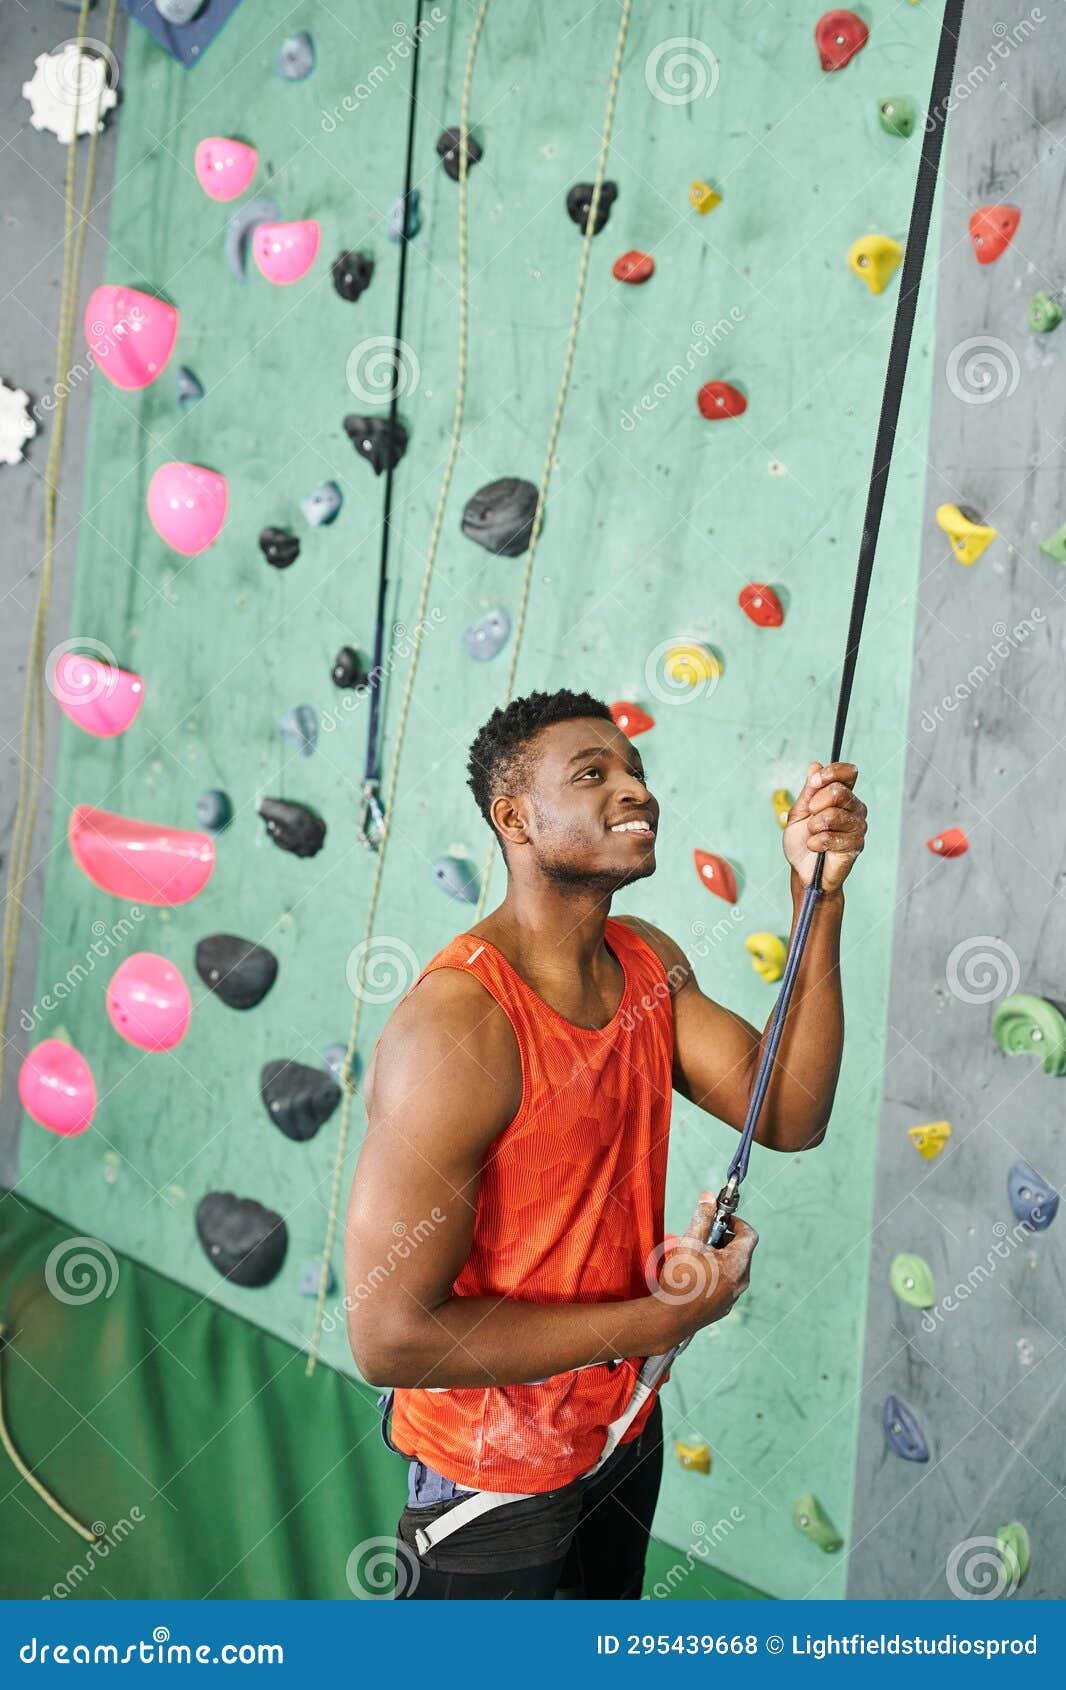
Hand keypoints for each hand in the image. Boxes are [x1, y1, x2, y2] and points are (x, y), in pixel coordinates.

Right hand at [653, 1193, 757, 1343]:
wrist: (670, 1319)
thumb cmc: (680, 1281)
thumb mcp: (690, 1243)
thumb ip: (702, 1218)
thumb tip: (708, 1197)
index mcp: (737, 1263)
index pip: (749, 1234)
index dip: (736, 1222)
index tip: (721, 1219)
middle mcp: (741, 1281)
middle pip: (740, 1251)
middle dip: (722, 1239)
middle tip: (703, 1237)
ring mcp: (733, 1296)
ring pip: (731, 1268)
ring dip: (717, 1257)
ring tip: (694, 1256)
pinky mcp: (723, 1308)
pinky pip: (724, 1284)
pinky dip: (714, 1274)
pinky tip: (693, 1276)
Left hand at [783, 761, 866, 892]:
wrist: (802, 870)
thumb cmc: (801, 841)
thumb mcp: (799, 813)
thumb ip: (808, 791)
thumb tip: (815, 765)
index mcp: (843, 795)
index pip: (848, 773)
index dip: (831, 773)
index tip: (813, 782)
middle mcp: (855, 807)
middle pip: (839, 791)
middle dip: (816, 803)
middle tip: (809, 817)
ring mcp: (858, 826)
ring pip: (834, 815)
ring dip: (815, 826)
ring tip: (812, 834)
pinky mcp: (856, 845)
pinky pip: (833, 837)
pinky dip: (817, 842)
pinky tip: (815, 847)